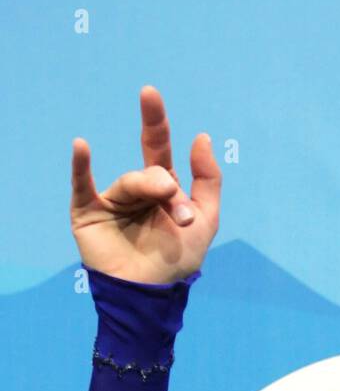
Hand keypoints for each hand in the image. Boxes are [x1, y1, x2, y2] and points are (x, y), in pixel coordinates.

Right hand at [70, 86, 220, 283]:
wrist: (151, 297)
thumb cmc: (177, 262)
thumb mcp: (206, 220)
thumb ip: (207, 179)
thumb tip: (202, 136)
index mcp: (163, 189)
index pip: (159, 147)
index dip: (156, 121)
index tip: (149, 93)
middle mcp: (137, 191)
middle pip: (149, 164)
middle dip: (156, 151)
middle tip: (168, 186)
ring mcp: (112, 201)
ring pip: (131, 183)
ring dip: (150, 194)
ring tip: (170, 213)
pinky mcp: (89, 215)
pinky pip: (83, 187)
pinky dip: (81, 167)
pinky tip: (82, 147)